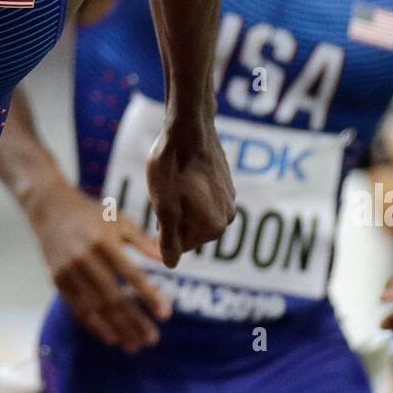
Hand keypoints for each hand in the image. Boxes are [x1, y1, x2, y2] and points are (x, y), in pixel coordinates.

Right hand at [28, 179, 169, 352]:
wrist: (50, 208)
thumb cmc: (92, 214)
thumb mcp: (120, 221)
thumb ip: (144, 242)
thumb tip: (169, 262)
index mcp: (104, 242)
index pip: (132, 275)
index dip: (149, 296)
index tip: (166, 315)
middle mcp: (86, 258)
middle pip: (114, 298)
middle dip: (135, 321)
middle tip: (153, 339)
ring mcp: (69, 271)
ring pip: (96, 308)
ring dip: (117, 329)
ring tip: (136, 345)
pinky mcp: (57, 280)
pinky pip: (78, 309)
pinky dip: (96, 326)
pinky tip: (112, 337)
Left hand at [147, 121, 234, 267]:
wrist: (188, 126)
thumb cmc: (172, 167)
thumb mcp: (163, 207)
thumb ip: (168, 240)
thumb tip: (171, 265)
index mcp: (214, 227)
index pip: (180, 245)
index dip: (164, 226)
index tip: (162, 202)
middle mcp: (228, 217)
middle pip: (190, 229)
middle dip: (174, 215)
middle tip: (166, 189)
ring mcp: (230, 198)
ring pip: (195, 211)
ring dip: (180, 201)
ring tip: (174, 178)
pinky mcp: (227, 181)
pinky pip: (203, 195)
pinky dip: (190, 188)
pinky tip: (183, 169)